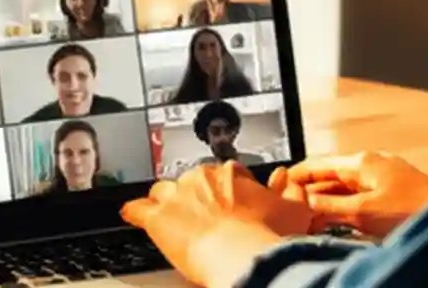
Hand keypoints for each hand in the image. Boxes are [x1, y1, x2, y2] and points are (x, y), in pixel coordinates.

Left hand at [122, 161, 314, 287]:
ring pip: (164, 191)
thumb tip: (288, 180)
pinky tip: (133, 214)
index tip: (231, 202)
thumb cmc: (267, 236)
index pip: (225, 173)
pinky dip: (135, 211)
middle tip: (204, 216)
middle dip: (196, 196)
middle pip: (192, 181)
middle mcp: (201, 179)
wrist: (241, 254)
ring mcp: (177, 196)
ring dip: (167, 202)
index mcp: (230, 175)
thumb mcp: (294, 210)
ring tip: (171, 215)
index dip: (227, 189)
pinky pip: (138, 209)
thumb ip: (291, 192)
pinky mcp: (157, 218)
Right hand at [269, 151, 427, 238]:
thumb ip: (329, 207)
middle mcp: (372, 164)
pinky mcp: (395, 192)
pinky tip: (342, 222)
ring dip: (329, 202)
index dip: (296, 175)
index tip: (280, 185)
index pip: (318, 163)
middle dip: (311, 192)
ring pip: (346, 188)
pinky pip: (361, 196)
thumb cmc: (414, 210)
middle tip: (293, 208)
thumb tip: (305, 204)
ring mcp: (385, 177)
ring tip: (312, 219)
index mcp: (361, 161)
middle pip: (331, 176)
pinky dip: (346, 207)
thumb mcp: (362, 212)